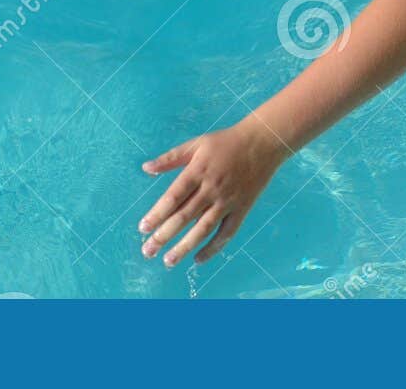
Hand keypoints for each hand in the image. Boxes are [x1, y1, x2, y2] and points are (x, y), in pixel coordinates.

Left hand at [138, 116, 287, 267]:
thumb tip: (145, 168)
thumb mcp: (196, 144)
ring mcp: (228, 200)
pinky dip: (213, 248)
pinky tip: (198, 259)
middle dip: (164, 236)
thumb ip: (171, 158)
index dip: (157, 214)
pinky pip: (227, 233)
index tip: (143, 229)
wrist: (263, 143)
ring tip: (168, 261)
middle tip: (147, 251)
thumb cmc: (226, 142)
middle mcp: (212, 188)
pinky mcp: (242, 209)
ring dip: (185, 247)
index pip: (173, 197)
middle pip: (185, 216)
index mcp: (198, 171)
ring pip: (204, 228)